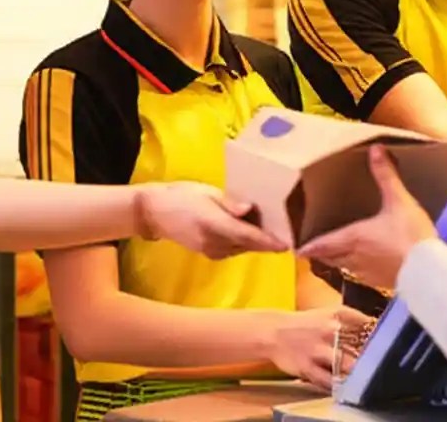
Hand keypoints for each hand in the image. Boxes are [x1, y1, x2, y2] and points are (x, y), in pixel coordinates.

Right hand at [135, 182, 288, 258]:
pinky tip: (253, 230)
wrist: (154, 212)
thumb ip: (229, 203)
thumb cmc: (181, 195)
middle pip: (249, 244)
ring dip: (258, 241)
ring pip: (243, 248)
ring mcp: (211, 251)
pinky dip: (245, 242)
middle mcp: (214, 242)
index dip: (269, 241)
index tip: (288, 244)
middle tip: (292, 231)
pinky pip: (234, 249)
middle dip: (269, 240)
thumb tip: (249, 209)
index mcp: (214, 224)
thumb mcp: (207, 193)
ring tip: (277, 228)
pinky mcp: (209, 253)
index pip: (248, 235)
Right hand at [269, 306, 372, 389]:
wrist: (274, 331)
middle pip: (361, 346)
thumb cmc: (306, 324)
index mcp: (338, 315)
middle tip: (380, 364)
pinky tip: (345, 386)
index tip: (388, 344)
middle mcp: (330, 330)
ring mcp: (318, 350)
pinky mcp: (307, 366)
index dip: (381, 336)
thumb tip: (377, 328)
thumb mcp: (329, 313)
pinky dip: (338, 385)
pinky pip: (327, 380)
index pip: (368, 325)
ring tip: (366, 378)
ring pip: (346, 365)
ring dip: (358, 373)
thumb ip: (352, 320)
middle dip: (373, 357)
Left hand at [298, 145, 436, 290]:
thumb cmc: (411, 236)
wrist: (429, 270)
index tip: (296, 248)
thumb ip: (385, 176)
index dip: (308, 247)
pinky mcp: (380, 282)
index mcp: (353, 237)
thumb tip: (376, 150)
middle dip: (320, 253)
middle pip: (329, 258)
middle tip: (313, 248)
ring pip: (343, 267)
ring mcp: (367, 273)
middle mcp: (354, 257)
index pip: (322, 244)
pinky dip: (356, 269)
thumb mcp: (399, 201)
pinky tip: (364, 264)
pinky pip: (361, 276)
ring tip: (335, 254)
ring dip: (336, 261)